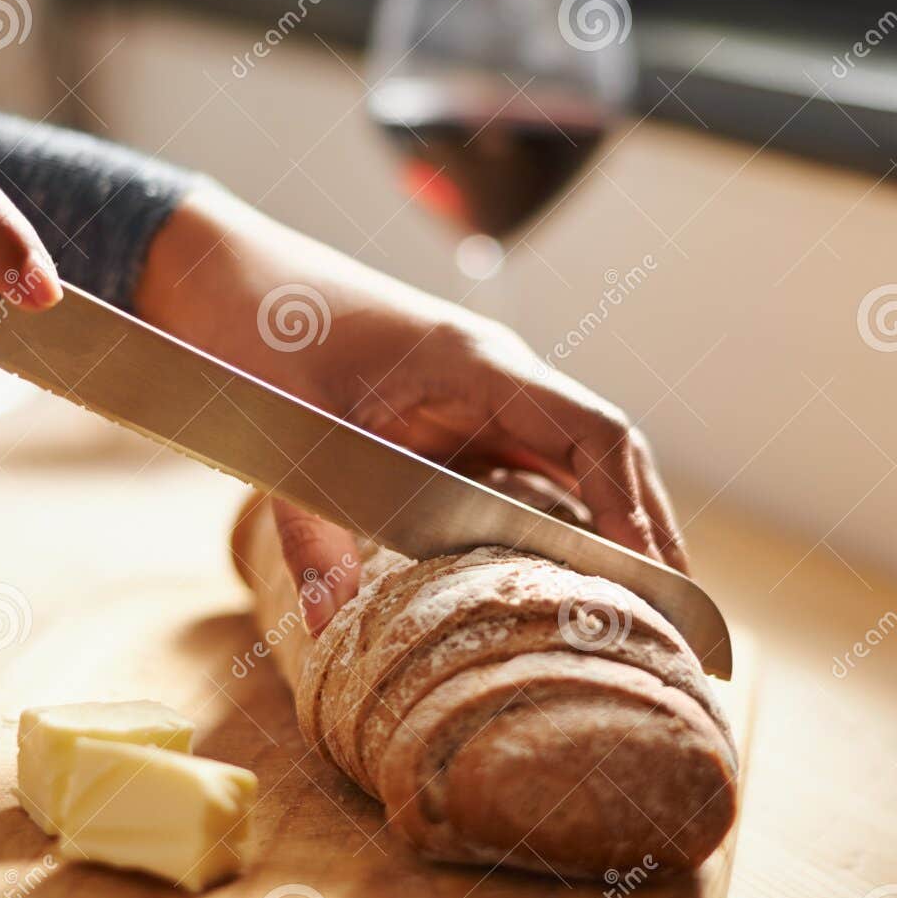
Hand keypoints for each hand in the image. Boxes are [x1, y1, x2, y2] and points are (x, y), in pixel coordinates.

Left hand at [136, 186, 686, 633]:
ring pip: (566, 467)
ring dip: (604, 530)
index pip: (593, 433)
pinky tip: (554, 578)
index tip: (655, 583)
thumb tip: (330, 622)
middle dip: (643, 533)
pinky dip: (546, 523)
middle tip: (676, 622)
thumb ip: (309, 528)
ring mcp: (473, 398)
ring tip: (638, 615)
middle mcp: (493, 378)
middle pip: (603, 455)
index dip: (634, 509)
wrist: (220, 274)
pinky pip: (516, 473)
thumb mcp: (282, 431)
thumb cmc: (256, 330)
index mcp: (474, 363)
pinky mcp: (445, 420)